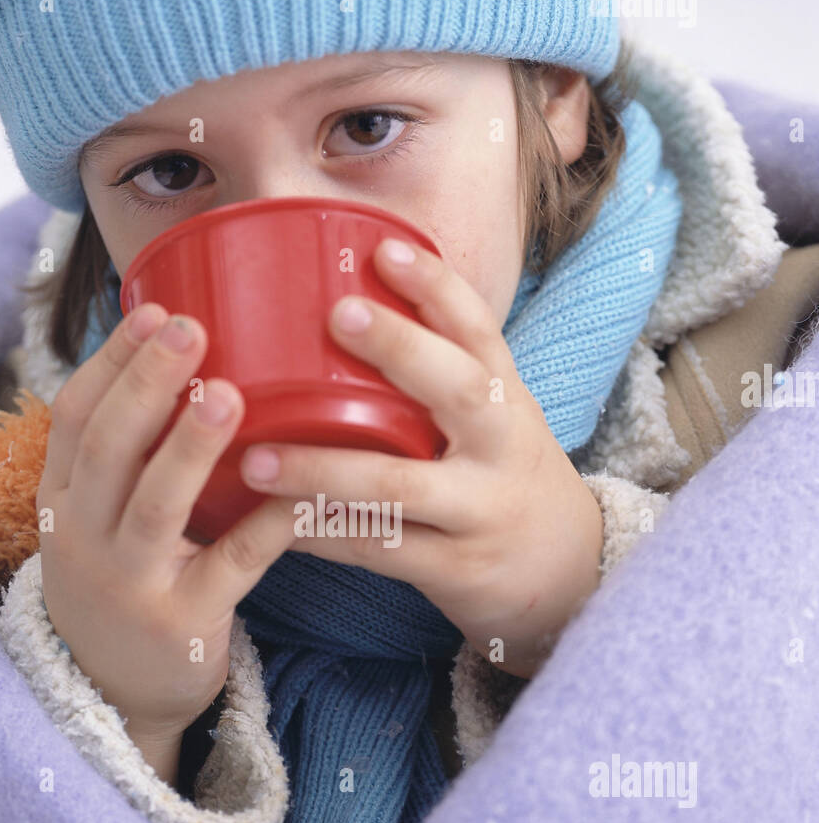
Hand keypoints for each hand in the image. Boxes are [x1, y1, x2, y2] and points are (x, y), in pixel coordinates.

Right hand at [36, 302, 299, 750]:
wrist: (116, 695)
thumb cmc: (125, 582)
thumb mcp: (99, 521)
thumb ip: (129, 457)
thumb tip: (187, 359)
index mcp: (64, 499)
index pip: (75, 417)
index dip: (112, 362)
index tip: (154, 311)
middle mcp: (85, 538)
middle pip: (107, 449)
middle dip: (147, 383)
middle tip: (191, 328)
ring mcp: (130, 584)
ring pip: (157, 505)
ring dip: (190, 446)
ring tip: (226, 393)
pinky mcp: (184, 623)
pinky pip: (230, 564)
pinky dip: (266, 522)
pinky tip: (299, 489)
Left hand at [237, 237, 604, 677]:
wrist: (566, 571)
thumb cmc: (502, 475)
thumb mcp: (494, 418)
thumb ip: (437, 375)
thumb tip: (338, 305)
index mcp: (505, 398)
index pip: (479, 331)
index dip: (437, 287)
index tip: (384, 250)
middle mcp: (501, 447)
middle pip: (457, 390)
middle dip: (400, 348)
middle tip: (335, 315)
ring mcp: (481, 511)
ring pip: (398, 486)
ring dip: (322, 470)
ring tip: (255, 459)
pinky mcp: (457, 569)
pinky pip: (379, 550)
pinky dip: (323, 537)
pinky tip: (275, 524)